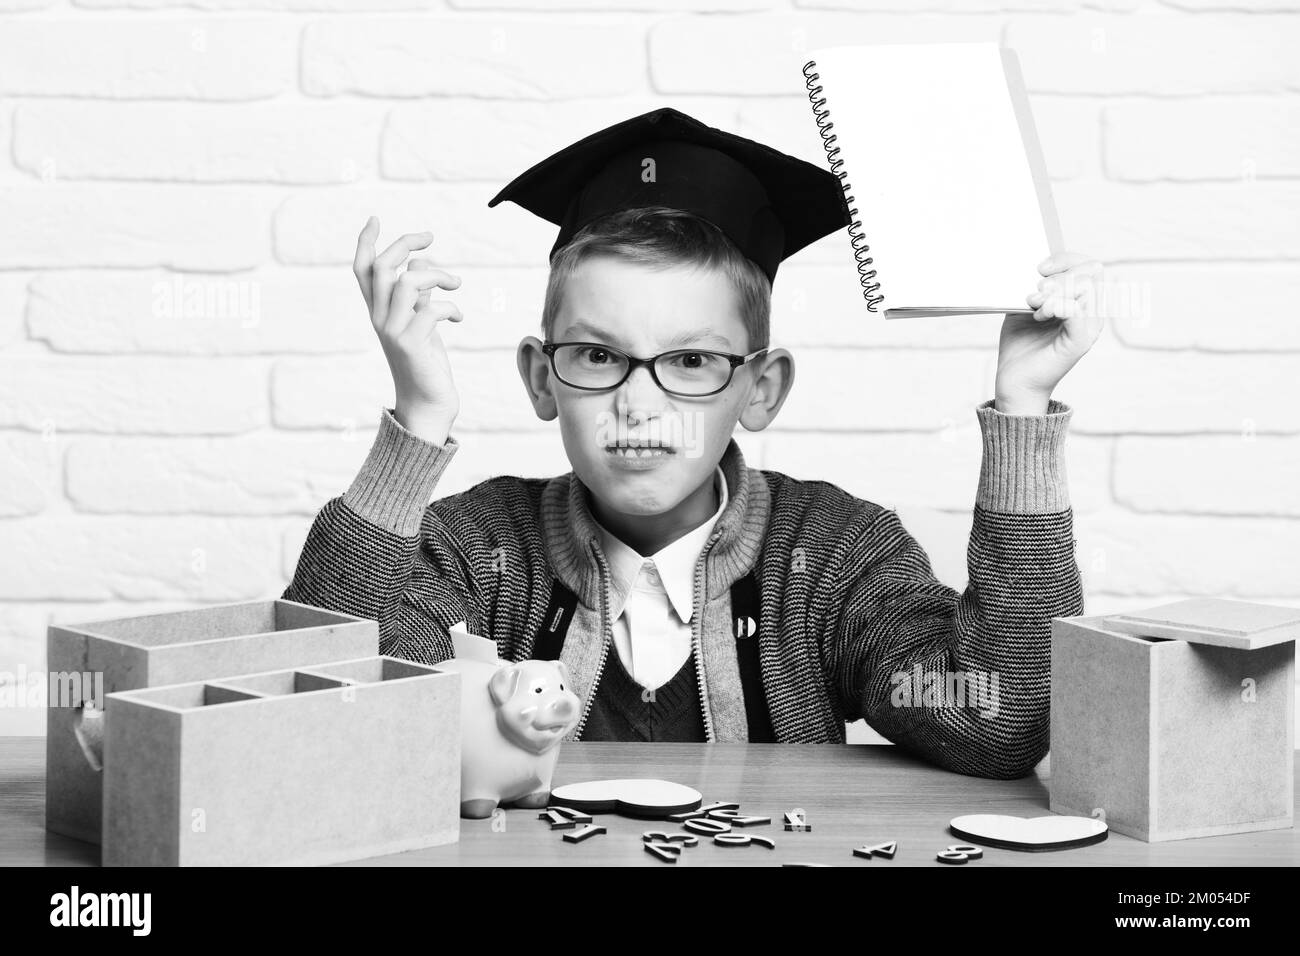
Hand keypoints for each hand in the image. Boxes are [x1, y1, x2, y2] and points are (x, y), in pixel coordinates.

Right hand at [353, 216, 462, 443]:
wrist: (428, 405)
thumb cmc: (427, 364)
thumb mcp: (421, 322)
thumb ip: (418, 293)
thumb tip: (423, 262)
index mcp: (378, 311)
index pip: (362, 270)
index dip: (365, 242)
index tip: (374, 219)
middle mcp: (379, 319)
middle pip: (382, 267)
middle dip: (405, 244)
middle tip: (430, 238)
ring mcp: (393, 332)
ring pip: (406, 282)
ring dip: (436, 275)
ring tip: (455, 284)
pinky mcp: (411, 345)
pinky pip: (430, 310)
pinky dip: (450, 307)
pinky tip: (458, 318)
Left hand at [994, 251, 1105, 414]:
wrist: (1015, 379)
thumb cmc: (1020, 344)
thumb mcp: (1025, 305)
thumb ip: (1034, 285)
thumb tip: (1033, 264)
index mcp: (1082, 301)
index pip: (1090, 266)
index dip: (1066, 259)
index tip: (1040, 267)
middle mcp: (1092, 313)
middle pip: (1092, 272)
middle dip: (1060, 275)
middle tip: (1035, 291)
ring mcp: (1089, 327)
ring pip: (1086, 288)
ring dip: (1054, 291)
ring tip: (1033, 306)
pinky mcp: (1080, 342)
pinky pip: (1076, 310)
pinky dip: (1055, 306)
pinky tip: (1039, 314)